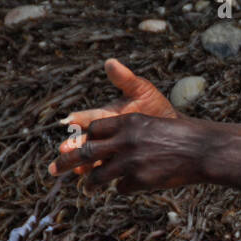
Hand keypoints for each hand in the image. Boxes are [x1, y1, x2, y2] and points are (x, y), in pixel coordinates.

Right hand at [50, 59, 177, 176]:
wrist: (175, 127)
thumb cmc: (156, 106)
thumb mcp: (142, 90)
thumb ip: (125, 79)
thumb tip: (110, 62)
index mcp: (107, 116)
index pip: (89, 117)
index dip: (79, 119)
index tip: (70, 120)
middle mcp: (106, 133)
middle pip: (87, 140)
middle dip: (76, 145)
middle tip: (65, 149)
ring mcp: (113, 148)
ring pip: (93, 157)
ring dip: (84, 163)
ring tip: (78, 169)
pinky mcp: (122, 162)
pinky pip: (107, 169)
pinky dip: (99, 173)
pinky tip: (92, 178)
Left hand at [52, 112, 208, 192]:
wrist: (204, 150)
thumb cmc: (182, 137)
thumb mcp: (152, 124)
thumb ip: (130, 132)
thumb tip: (106, 144)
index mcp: (129, 121)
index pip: (95, 129)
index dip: (85, 138)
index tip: (77, 145)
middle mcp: (125, 139)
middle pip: (85, 151)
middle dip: (67, 161)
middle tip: (53, 169)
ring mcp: (131, 161)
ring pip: (97, 176)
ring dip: (90, 184)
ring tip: (87, 189)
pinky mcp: (139, 180)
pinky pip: (121, 188)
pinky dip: (124, 189)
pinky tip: (131, 188)